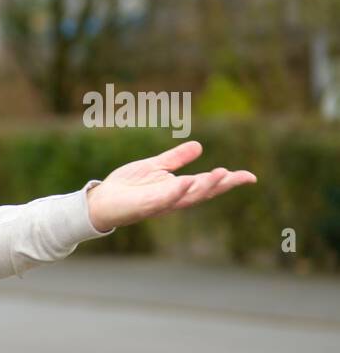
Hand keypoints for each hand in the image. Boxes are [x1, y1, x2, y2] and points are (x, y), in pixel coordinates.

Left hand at [85, 140, 256, 231]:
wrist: (101, 199)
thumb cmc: (126, 186)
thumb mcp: (154, 166)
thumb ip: (175, 159)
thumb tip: (199, 146)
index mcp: (177, 189)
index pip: (207, 185)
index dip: (228, 181)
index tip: (250, 177)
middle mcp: (172, 198)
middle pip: (203, 193)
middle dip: (222, 185)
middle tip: (241, 176)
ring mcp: (160, 204)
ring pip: (187, 197)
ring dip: (204, 187)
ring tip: (221, 174)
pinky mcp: (144, 207)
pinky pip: (162, 200)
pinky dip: (175, 192)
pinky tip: (185, 182)